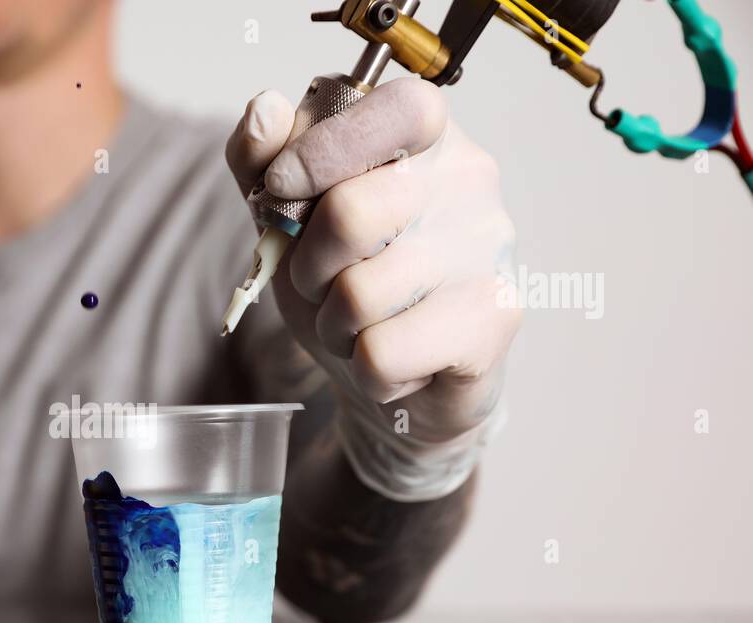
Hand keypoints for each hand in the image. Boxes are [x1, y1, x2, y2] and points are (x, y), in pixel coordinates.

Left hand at [226, 78, 518, 490]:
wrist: (408, 382)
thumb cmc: (348, 280)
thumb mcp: (290, 217)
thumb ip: (262, 161)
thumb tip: (264, 108)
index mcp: (425, 137)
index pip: (393, 109)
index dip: (321, 149)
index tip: (280, 187)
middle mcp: (470, 181)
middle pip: (351, 214)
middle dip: (307, 268)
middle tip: (320, 284)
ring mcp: (488, 249)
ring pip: (360, 296)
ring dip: (333, 326)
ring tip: (358, 324)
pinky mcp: (493, 319)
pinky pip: (383, 354)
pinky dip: (363, 369)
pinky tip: (389, 358)